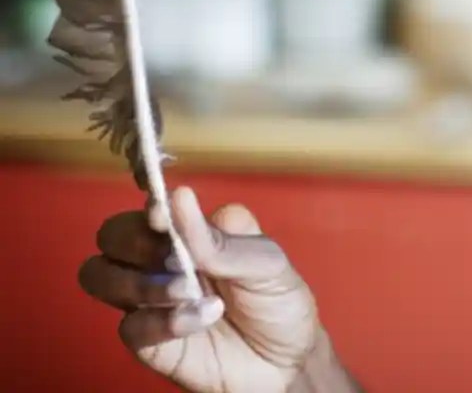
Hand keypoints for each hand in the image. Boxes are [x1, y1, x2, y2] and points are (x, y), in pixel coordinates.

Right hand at [79, 187, 320, 392]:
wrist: (287, 360)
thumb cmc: (277, 301)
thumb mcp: (266, 263)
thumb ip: (222, 237)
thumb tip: (180, 196)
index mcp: (190, 233)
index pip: (150, 208)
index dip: (149, 206)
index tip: (162, 214)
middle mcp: (160, 261)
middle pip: (111, 236)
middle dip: (136, 242)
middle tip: (177, 258)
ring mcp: (149, 301)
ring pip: (100, 276)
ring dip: (143, 283)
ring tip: (190, 290)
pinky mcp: (148, 341)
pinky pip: (129, 326)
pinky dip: (163, 320)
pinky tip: (202, 318)